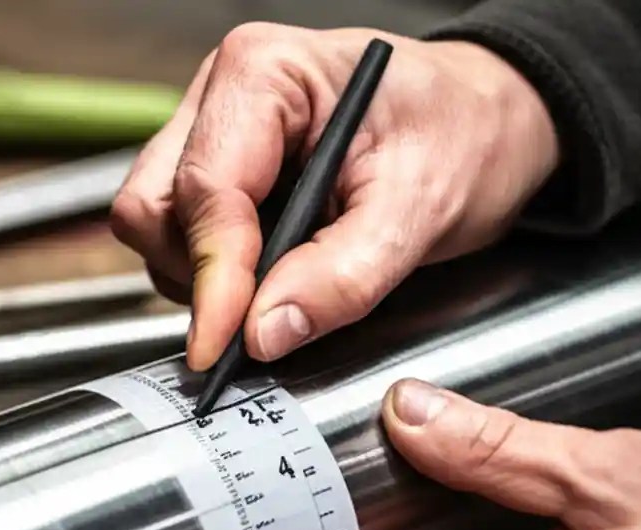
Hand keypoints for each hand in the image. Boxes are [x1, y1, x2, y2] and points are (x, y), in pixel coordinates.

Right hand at [110, 24, 558, 370]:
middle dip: (199, 274)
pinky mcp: (218, 173)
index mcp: (266, 74)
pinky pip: (181, 237)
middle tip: (260, 317)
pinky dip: (218, 274)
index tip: (224, 345)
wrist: (487, 122)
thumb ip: (344, 274)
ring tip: (289, 280)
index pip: (205, 189)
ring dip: (206, 278)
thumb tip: (265, 331)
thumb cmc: (465, 133)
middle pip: (153, 206)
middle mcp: (224, 96)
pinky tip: (278, 271)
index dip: (214, 276)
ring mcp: (212, 133)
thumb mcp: (423, 206)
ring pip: (156, 227)